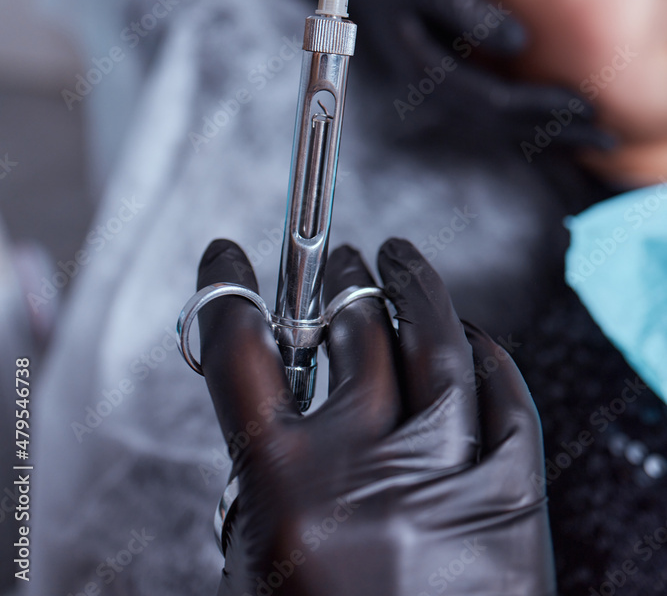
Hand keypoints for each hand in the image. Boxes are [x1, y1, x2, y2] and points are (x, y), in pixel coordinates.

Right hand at [196, 236, 556, 595]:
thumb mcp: (261, 569)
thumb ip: (266, 480)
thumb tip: (285, 402)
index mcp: (283, 492)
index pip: (240, 352)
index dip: (228, 289)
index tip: (229, 261)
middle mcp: (363, 469)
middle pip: (348, 330)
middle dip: (339, 282)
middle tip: (343, 263)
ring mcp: (447, 475)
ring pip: (435, 339)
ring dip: (414, 287)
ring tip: (401, 261)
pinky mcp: (514, 496)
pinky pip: (503, 394)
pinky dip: (486, 355)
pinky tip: (472, 339)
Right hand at [240, 0, 609, 150]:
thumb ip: (467, 9)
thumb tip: (520, 41)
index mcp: (421, 70)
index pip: (491, 100)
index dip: (539, 108)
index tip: (586, 108)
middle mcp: (425, 90)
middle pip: (496, 124)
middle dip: (551, 133)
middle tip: (604, 140)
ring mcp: (429, 91)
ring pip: (490, 125)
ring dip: (538, 134)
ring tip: (586, 139)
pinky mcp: (436, 81)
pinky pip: (482, 112)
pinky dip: (517, 122)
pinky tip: (543, 124)